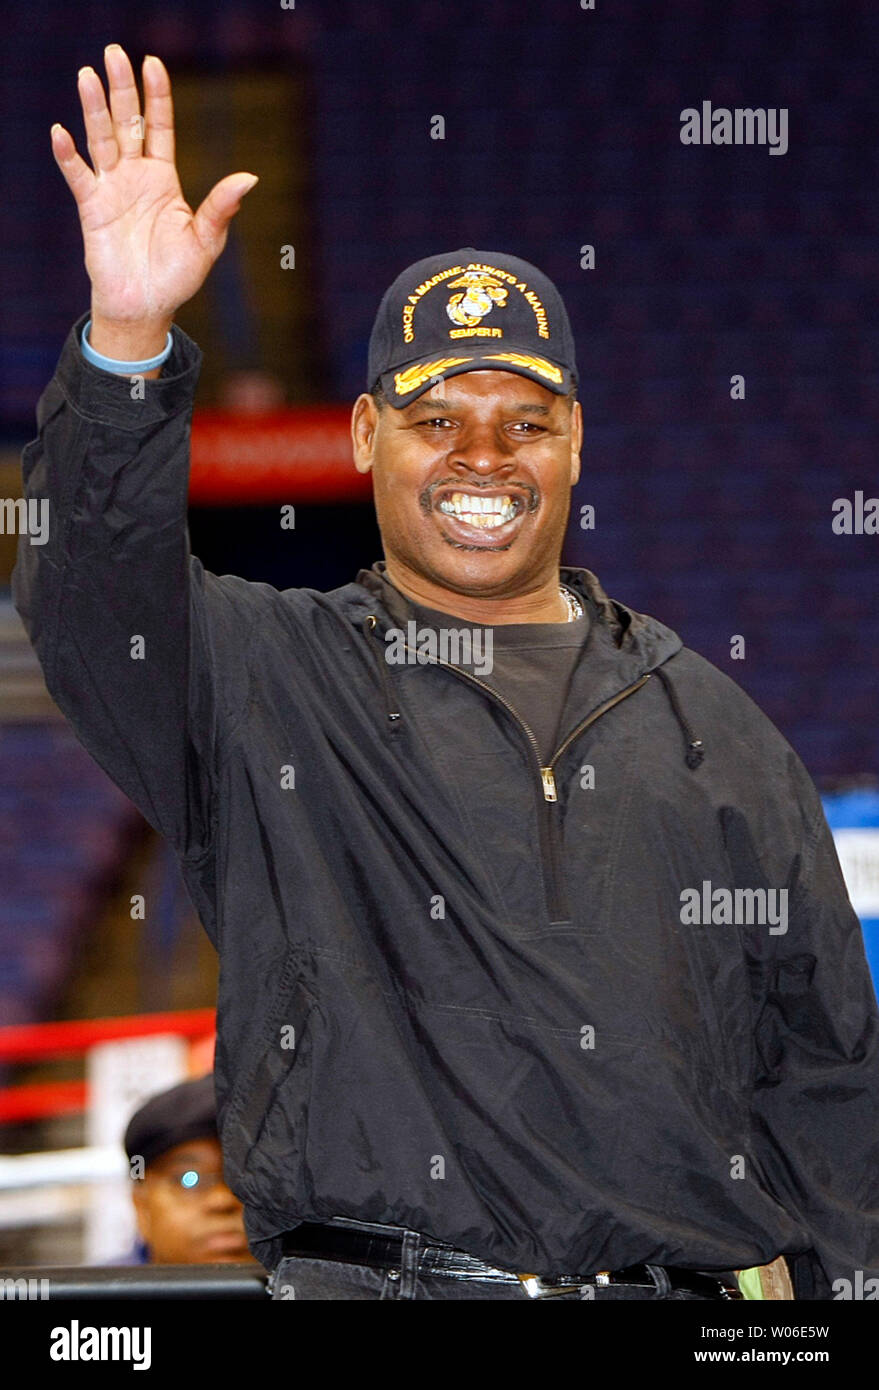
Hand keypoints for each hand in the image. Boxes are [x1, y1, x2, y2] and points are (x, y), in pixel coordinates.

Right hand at [51, 44, 258, 355]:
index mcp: (164, 178)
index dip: (157, 96)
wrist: (147, 306)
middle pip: (127, 123)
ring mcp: (111, 189)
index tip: (153, 63)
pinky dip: (68, 156)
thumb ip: (221, 208)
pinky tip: (61, 133)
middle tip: (114, 52)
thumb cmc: (177, 275)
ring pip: (101, 140)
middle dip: (122, 89)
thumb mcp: (206, 241)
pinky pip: (78, 177)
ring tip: (87, 75)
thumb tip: (249, 179)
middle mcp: (136, 176)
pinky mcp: (92, 208)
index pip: (160, 126)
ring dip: (94, 109)